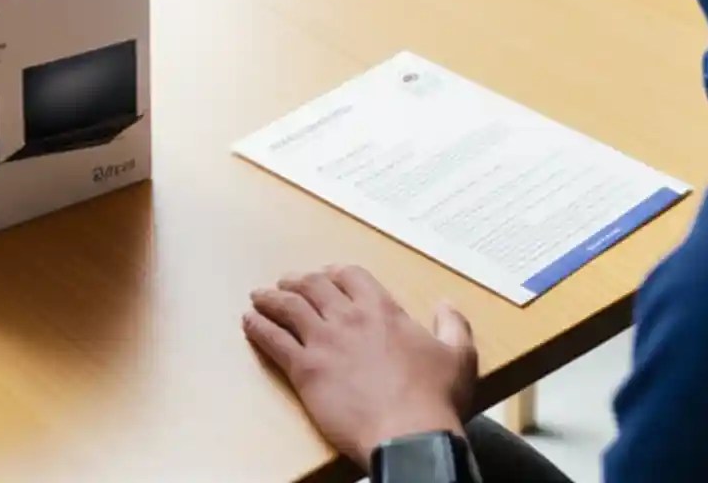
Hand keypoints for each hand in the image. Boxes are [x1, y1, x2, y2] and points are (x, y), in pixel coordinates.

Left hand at [243, 265, 477, 469]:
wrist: (409, 435)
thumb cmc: (436, 399)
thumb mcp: (459, 356)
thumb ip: (453, 325)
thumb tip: (447, 304)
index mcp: (383, 310)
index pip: (351, 275)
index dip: (335, 272)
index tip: (326, 274)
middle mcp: (349, 318)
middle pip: (314, 285)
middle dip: (297, 280)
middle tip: (286, 282)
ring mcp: (324, 342)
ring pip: (289, 307)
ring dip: (271, 298)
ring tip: (259, 296)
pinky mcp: (305, 370)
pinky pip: (273, 340)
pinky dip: (258, 327)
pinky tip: (248, 322)